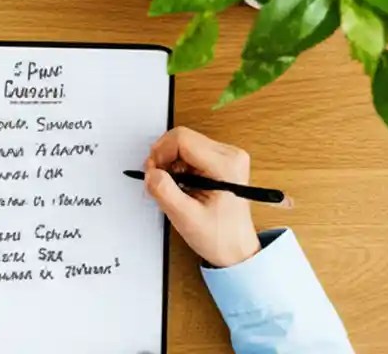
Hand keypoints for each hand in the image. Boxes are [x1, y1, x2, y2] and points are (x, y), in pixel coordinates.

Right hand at [143, 127, 261, 267]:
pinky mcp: (221, 160)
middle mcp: (230, 155)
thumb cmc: (220, 237)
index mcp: (226, 165)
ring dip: (171, 162)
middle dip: (164, 157)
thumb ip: (165, 193)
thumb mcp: (186, 218)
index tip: (153, 173)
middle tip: (159, 181)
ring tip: (173, 187)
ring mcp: (227, 156)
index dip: (160, 153)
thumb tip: (151, 173)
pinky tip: (181, 184)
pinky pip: (190, 151)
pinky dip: (178, 165)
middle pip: (182, 138)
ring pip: (184, 143)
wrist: (237, 249)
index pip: (182, 139)